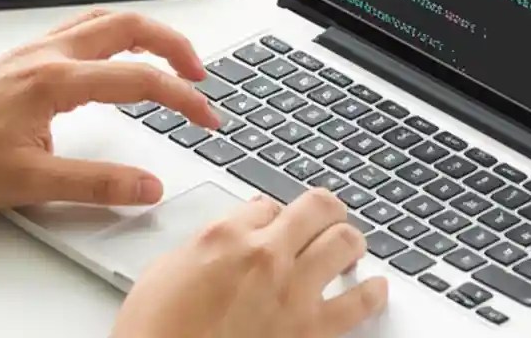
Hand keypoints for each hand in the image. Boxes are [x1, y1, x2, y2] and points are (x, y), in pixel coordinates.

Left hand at [0, 9, 215, 208]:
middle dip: (174, 45)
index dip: (183, 99)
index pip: (140, 80)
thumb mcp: (31, 183)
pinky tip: (112, 60)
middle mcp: (46, 54)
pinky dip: (113, 36)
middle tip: (200, 75)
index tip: (207, 119)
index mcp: (55, 80)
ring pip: (103, 20)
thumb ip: (96, 185)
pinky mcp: (19, 59)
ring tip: (169, 60)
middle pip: (129, 26)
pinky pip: (79, 29)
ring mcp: (31, 51)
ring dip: (144, 34)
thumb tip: (148, 186)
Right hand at [112, 190, 388, 337]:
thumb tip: (217, 245)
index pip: (265, 205)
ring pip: (344, 242)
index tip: (275, 225)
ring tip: (352, 248)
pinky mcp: (312, 331)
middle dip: (325, 211)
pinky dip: (372, 292)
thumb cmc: (154, 336)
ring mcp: (293, 291)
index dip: (272, 215)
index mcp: (224, 236)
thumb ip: (199, 250)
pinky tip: (376, 289)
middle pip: (316, 208)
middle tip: (328, 218)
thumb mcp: (162, 275)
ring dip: (350, 242)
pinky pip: (359, 302)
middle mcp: (264, 255)